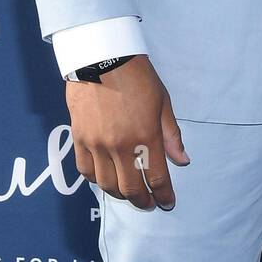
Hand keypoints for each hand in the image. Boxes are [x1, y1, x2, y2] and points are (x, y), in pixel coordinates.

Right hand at [66, 55, 188, 210]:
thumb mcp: (163, 102)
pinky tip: (105, 179)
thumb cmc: (138, 77)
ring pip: (107, 184)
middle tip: (149, 203)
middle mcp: (120, 145)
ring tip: (128, 193)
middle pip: (130, 187)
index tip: (167, 203)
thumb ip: (171, 135)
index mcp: (145, 135)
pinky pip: (85, 170)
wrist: (103, 58)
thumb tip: (182, 161)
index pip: (156, 177)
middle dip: (142, 200)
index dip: (164, 194)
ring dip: (119, 194)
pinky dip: (97, 180)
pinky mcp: (79, 138)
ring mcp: (97, 143)